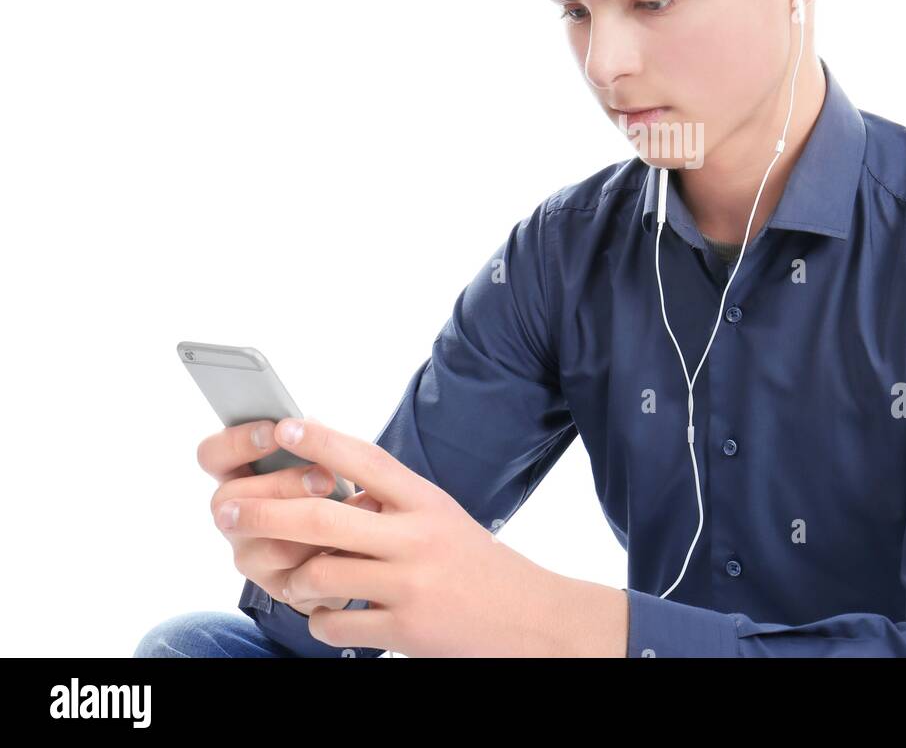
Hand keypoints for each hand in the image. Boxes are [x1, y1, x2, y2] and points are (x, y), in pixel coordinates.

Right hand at [198, 418, 375, 613]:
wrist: (357, 547)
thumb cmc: (332, 490)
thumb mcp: (322, 459)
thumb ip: (311, 442)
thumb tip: (311, 424)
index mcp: (239, 474)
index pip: (212, 455)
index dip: (236, 441)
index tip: (274, 431)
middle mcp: (233, 515)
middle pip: (229, 499)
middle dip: (282, 484)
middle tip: (325, 479)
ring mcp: (248, 554)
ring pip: (265, 541)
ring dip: (311, 523)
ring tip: (352, 509)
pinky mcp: (277, 585)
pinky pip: (295, 573)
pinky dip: (329, 552)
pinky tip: (356, 539)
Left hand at [211, 417, 577, 655]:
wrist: (531, 618)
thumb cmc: (476, 564)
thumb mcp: (441, 518)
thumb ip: (391, 504)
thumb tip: (324, 490)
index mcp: (426, 500)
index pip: (366, 459)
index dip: (321, 440)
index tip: (280, 427)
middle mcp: (417, 536)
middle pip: (321, 516)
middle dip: (262, 511)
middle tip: (222, 510)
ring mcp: (410, 583)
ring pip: (317, 574)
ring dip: (291, 579)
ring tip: (291, 579)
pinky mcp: (405, 629)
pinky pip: (334, 625)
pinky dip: (319, 621)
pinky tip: (329, 616)